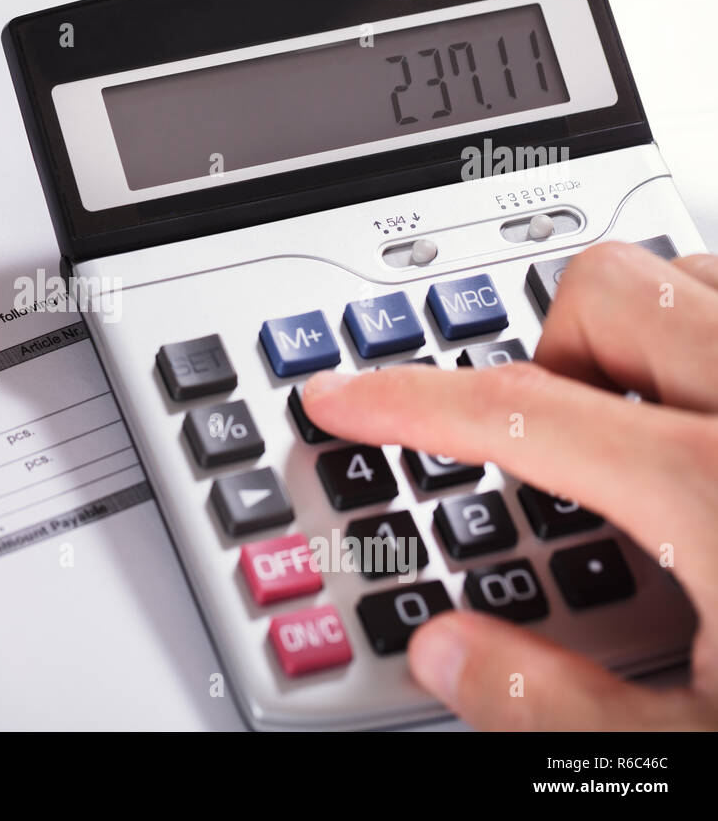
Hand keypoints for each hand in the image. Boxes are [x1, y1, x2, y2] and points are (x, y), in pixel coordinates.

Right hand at [301, 241, 717, 729]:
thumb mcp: (696, 746)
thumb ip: (551, 701)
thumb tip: (448, 655)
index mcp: (715, 491)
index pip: (512, 414)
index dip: (402, 404)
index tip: (341, 398)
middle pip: (604, 295)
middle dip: (545, 355)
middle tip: (544, 442)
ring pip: (689, 275)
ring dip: (636, 331)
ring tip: (628, 418)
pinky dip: (702, 332)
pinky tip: (696, 411)